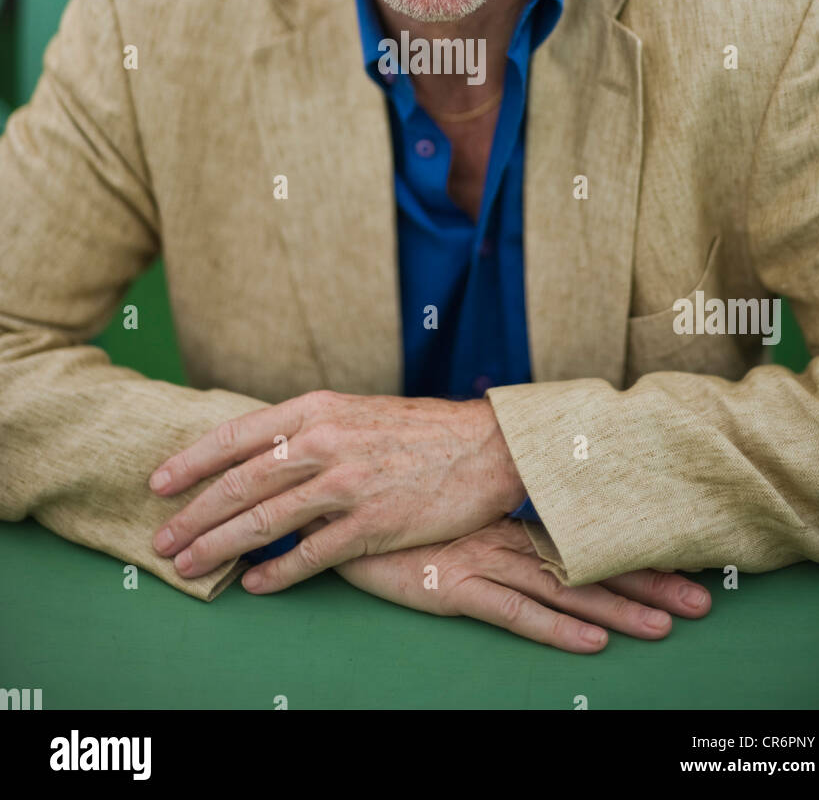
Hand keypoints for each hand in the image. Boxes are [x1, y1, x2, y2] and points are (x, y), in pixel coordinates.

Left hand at [149, 390, 525, 590]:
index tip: (158, 483)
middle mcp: (325, 442)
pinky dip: (278, 572)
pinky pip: (312, 555)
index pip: (236, 436)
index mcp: (316, 409)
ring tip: (189, 566)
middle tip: (162, 541)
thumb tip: (255, 455)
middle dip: (193, 515)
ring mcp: (348, 484)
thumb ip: (305, 429)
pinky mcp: (373, 524)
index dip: (191, 461)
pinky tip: (256, 583)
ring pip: (265, 521)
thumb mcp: (353, 410)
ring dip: (219, 547)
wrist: (486, 446)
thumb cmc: (417, 430)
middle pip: (241, 484)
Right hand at [326, 517, 712, 652]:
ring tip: (669, 625)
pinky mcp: (450, 584)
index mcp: (503, 520)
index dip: (630, 551)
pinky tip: (591, 642)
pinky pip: (512, 610)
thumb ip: (476, 514)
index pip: (579, 536)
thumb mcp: (439, 511)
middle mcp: (501, 536)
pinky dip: (554, 626)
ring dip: (618, 608)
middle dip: (648, 581)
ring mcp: (479, 558)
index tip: (681, 559)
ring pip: (563, 586)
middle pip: (587, 562)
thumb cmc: (386, 510)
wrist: (330, 501)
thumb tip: (515, 519)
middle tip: (704, 601)